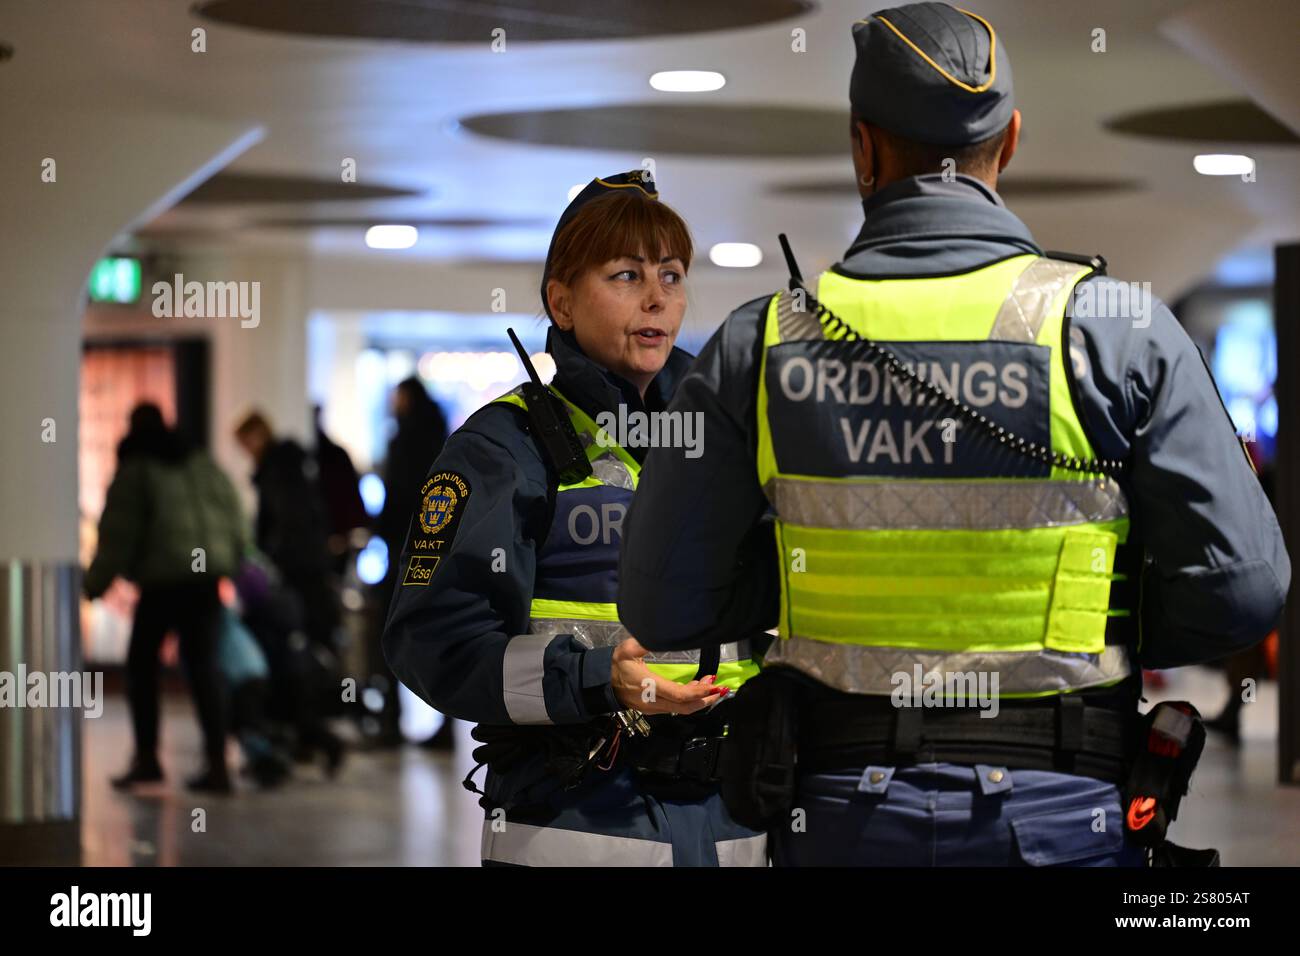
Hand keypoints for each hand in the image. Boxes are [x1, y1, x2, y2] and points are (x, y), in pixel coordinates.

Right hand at [611, 637, 726, 715]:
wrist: (600, 684)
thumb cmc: (614, 666)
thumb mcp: (626, 650)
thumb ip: (642, 643)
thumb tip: (656, 634)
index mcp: (650, 687)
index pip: (680, 695)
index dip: (699, 692)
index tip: (712, 683)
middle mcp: (654, 701)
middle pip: (686, 707)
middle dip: (707, 699)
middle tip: (721, 688)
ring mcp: (654, 707)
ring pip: (683, 710)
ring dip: (700, 700)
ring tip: (712, 687)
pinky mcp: (654, 709)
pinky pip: (676, 708)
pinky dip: (690, 701)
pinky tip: (697, 689)